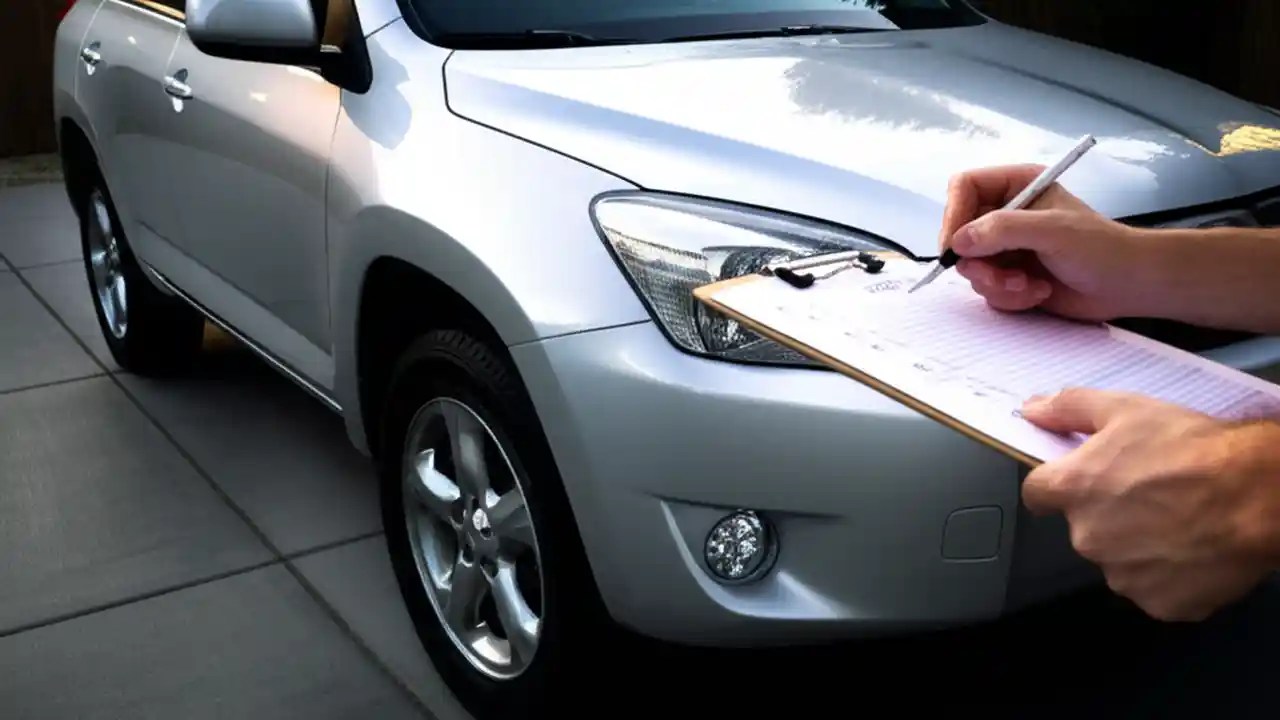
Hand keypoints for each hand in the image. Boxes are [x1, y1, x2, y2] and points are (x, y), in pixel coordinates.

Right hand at [940, 165, 1151, 321]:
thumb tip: (958, 243)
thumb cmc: (1100, 248)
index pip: (964, 188)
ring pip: (971, 266)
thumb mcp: (1052, 231)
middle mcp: (1005, 214)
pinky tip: (1038, 293)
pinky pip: (987, 289)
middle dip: (979, 261)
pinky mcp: (1009, 276)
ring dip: (998, 283)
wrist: (1127, 286)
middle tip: (999, 275)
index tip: (955, 245)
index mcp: (1016, 186)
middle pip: (960, 233)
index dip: (953, 214)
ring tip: (1029, 286)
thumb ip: (1003, 230)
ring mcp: (1006, 248)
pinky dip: (1009, 297)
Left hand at [1019, 388, 1279, 620]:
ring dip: (1138, 544)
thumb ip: (1069, 408)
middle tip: (1149, 492)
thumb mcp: (1126, 408)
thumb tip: (1032, 409)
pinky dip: (1169, 573)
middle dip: (1107, 511)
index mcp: (1074, 490)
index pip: (1037, 493)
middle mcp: (1089, 537)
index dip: (1055, 484)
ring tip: (1177, 518)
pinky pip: (1154, 587)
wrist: (1259, 494)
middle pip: (1084, 526)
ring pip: (1119, 559)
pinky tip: (1192, 547)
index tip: (1078, 479)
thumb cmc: (1194, 449)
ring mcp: (1123, 576)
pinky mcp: (1159, 603)